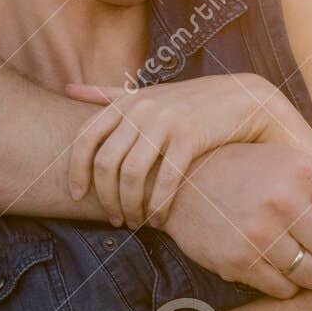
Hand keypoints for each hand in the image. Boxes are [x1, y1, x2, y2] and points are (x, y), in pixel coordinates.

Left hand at [64, 74, 302, 227]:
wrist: (243, 99)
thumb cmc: (190, 102)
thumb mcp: (147, 94)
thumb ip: (108, 94)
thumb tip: (68, 88)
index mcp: (126, 103)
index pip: (84, 139)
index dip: (75, 171)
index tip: (76, 196)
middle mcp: (142, 110)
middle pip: (106, 163)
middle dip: (105, 197)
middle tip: (113, 218)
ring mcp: (166, 122)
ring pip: (132, 175)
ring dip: (130, 206)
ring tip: (133, 222)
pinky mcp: (190, 138)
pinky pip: (165, 180)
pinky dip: (158, 205)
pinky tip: (159, 219)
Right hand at [162, 143, 311, 297]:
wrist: (183, 182)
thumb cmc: (252, 173)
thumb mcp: (298, 168)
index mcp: (303, 173)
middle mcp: (282, 202)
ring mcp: (258, 235)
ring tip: (295, 253)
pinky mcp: (238, 262)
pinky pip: (284, 289)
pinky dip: (285, 282)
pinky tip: (273, 262)